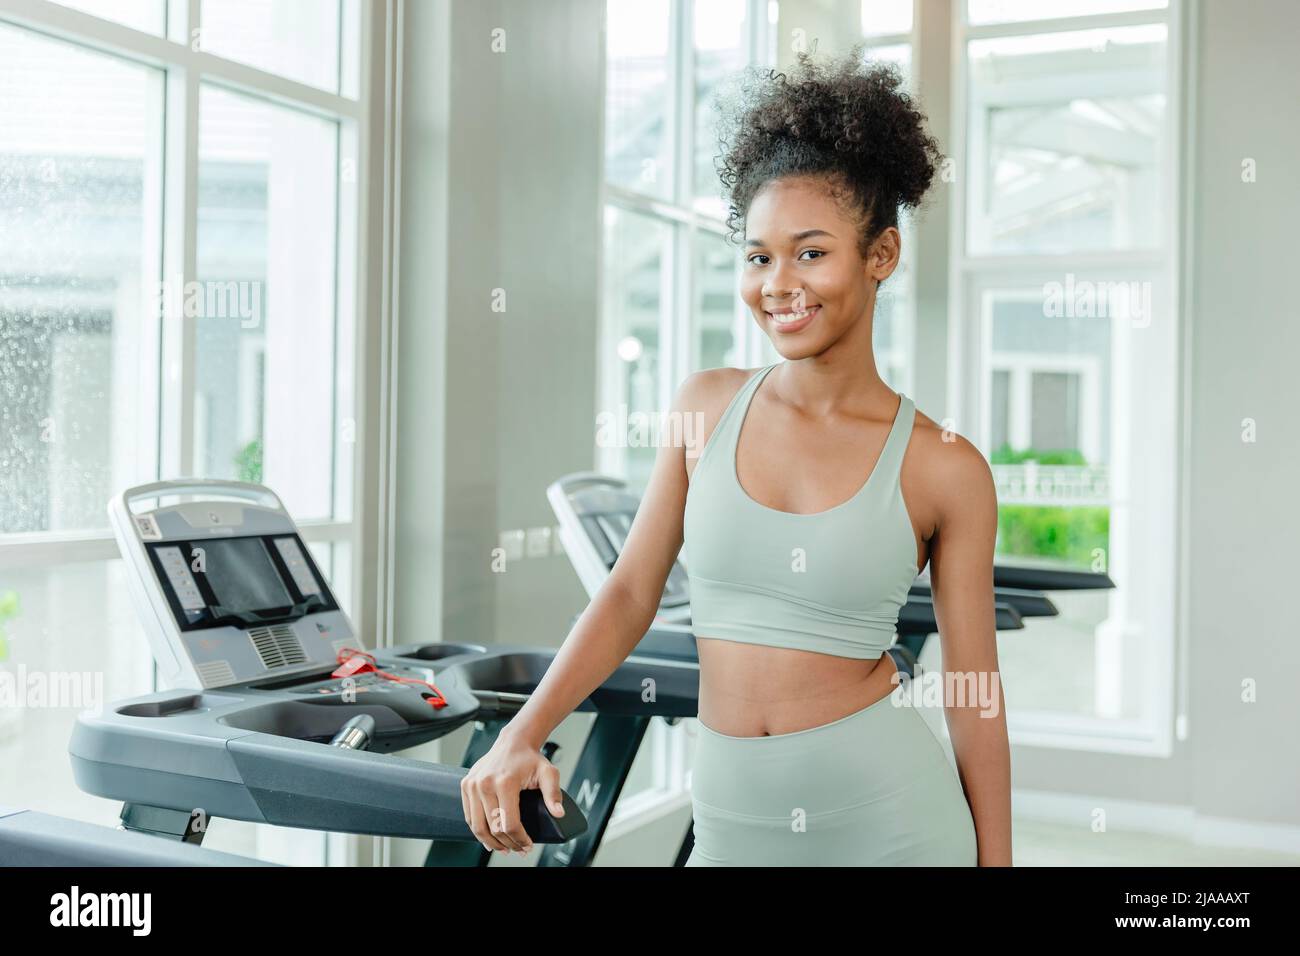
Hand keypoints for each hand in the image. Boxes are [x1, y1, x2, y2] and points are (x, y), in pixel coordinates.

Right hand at [460, 730, 564, 854]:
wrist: (513, 742)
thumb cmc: (529, 758)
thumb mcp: (548, 773)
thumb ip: (553, 793)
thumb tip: (559, 813)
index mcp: (504, 782)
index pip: (509, 823)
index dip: (519, 839)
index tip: (528, 845)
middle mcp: (484, 784)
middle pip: (493, 828)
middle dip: (507, 844)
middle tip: (519, 849)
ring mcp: (472, 784)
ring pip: (477, 826)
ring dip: (490, 842)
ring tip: (504, 848)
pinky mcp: (466, 785)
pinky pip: (469, 816)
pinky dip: (477, 831)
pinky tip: (488, 839)